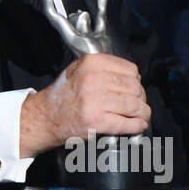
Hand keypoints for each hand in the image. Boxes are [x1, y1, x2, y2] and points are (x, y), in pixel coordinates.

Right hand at [20, 53, 150, 156]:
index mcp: (91, 63)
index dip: (136, 81)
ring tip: (141, 116)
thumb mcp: (78, 70)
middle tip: (138, 105)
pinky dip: (137, 126)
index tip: (133, 89)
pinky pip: (127, 123)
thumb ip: (103, 68)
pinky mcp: (96, 121)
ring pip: (135, 105)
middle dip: (141, 98)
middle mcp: (93, 80)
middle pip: (135, 88)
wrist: (45, 118)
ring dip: (143, 113)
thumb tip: (133, 77)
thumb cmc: (63, 95)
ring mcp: (94, 101)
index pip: (131, 70)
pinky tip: (137, 125)